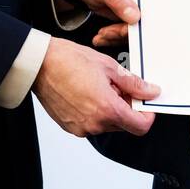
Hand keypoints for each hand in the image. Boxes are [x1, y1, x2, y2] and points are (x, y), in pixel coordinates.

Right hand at [33, 37, 158, 137]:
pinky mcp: (70, 127)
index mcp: (107, 109)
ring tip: (99, 88)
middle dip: (127, 108)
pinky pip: (92, 124)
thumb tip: (150, 91)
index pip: (140, 126)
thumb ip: (133, 84)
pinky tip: (87, 94)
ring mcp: (81, 128)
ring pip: (108, 125)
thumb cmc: (68, 61)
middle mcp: (95, 124)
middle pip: (124, 125)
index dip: (147, 115)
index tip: (144, 104)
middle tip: (118, 87)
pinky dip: (95, 112)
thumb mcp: (109, 67)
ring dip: (110, 110)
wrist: (39, 64)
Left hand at [60, 0, 139, 47]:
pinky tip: (104, 35)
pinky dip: (114, 35)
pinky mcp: (127, 13)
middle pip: (141, 19)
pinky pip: (125, 29)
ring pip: (133, 27)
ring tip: (103, 34)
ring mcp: (134, 4)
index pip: (147, 5)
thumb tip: (134, 15)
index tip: (125, 29)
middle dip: (124, 31)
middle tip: (108, 33)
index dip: (139, 20)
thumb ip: (117, 0)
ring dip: (117, 35)